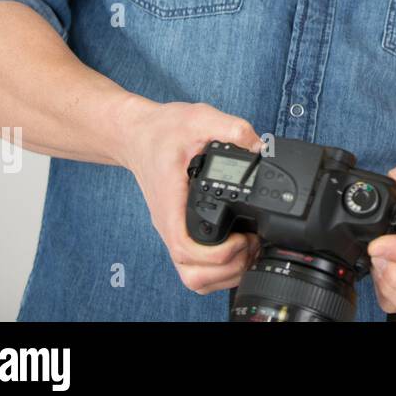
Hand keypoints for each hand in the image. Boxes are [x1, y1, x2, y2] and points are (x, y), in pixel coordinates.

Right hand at [119, 99, 264, 294]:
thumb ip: (230, 128)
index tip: (241, 238)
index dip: (217, 255)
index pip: (185, 249)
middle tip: (250, 244)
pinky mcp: (183, 229)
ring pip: (195, 277)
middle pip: (193, 275)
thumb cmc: (162, 130)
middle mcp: (172, 224)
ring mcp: (176, 230)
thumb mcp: (198, 118)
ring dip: (224, 273)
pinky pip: (196, 267)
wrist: (137, 135)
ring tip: (247, 249)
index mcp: (171, 204)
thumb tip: (259, 145)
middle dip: (227, 269)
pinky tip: (238, 248)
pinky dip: (218, 269)